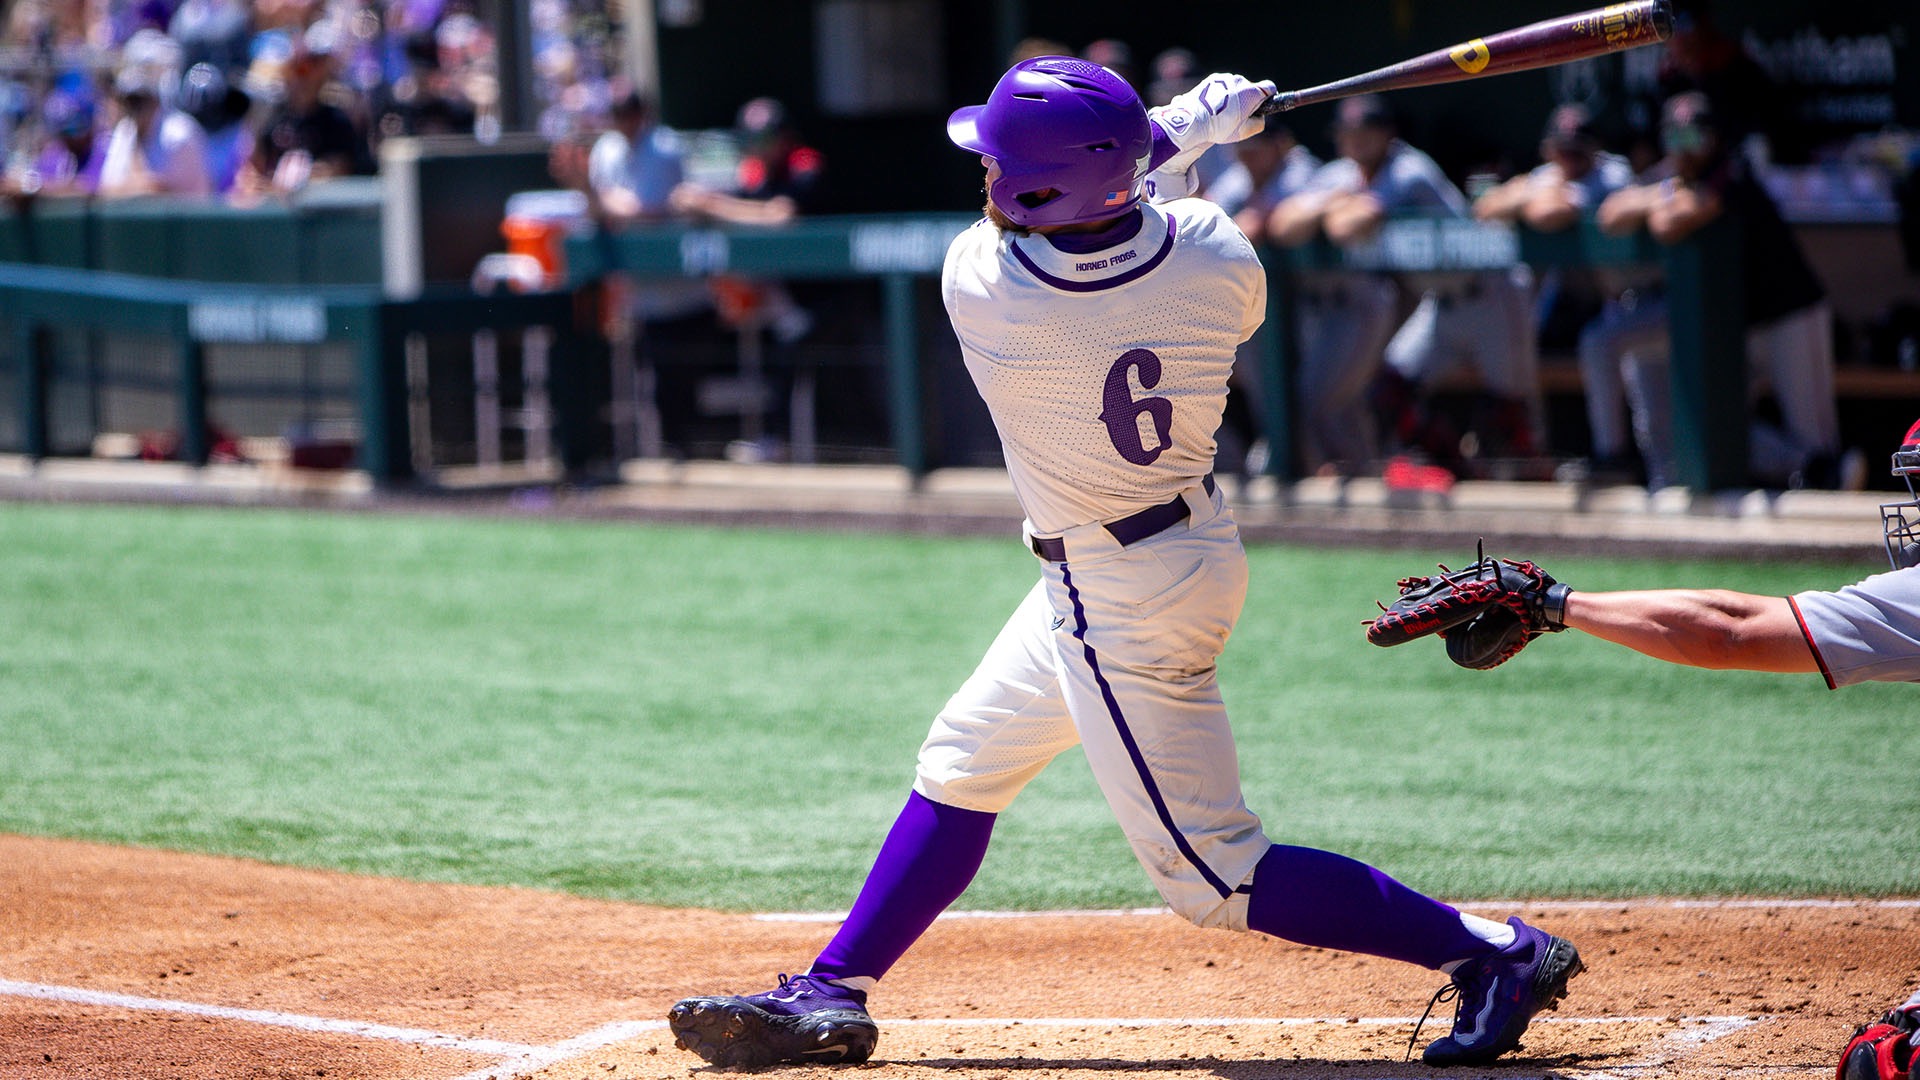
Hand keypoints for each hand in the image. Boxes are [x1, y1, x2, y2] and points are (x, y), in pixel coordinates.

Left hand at [1151, 73, 1277, 154]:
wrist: (1193, 121)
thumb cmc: (1219, 128)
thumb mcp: (1244, 132)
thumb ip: (1259, 123)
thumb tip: (1260, 117)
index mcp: (1251, 92)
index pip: (1269, 87)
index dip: (1267, 97)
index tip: (1261, 105)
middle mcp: (1240, 81)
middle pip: (1250, 88)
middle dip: (1246, 100)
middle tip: (1235, 115)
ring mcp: (1225, 78)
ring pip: (1235, 87)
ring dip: (1232, 97)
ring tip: (1220, 113)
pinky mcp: (1213, 79)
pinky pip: (1222, 86)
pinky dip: (1220, 94)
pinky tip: (1212, 107)